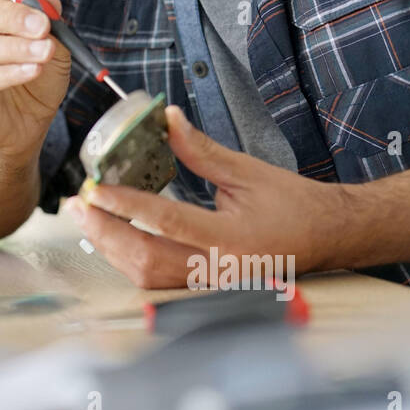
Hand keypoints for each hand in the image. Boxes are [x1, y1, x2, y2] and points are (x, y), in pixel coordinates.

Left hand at [66, 104, 349, 288]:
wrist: (329, 238)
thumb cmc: (296, 206)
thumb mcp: (248, 171)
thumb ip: (202, 151)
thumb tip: (168, 121)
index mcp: (232, 240)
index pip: (166, 221)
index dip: (126, 204)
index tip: (97, 189)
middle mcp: (219, 269)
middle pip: (146, 259)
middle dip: (105, 232)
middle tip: (80, 204)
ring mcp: (211, 285)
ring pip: (147, 277)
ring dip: (111, 248)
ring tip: (88, 218)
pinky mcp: (205, 288)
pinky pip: (157, 281)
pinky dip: (129, 260)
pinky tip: (112, 238)